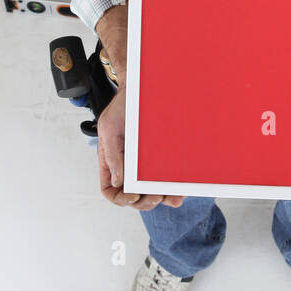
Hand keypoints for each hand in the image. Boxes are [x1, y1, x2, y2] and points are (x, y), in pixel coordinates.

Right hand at [96, 85, 184, 209]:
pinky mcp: (163, 159)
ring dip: (162, 198)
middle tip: (154, 197)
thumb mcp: (110, 128)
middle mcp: (129, 168)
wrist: (144, 89)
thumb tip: (119, 183)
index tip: (133, 196)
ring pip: (152, 191)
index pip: (111, 190)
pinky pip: (168, 178)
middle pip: (134, 197)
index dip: (120, 199)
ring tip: (170, 197)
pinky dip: (174, 187)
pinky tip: (179, 190)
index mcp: (112, 163)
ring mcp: (146, 165)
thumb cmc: (123, 107)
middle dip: (144, 202)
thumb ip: (111, 156)